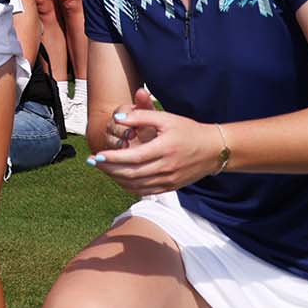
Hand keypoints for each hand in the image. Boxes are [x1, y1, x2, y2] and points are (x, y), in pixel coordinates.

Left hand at [90, 94, 224, 196]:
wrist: (214, 149)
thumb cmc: (188, 130)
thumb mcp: (166, 118)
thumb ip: (141, 116)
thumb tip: (118, 117)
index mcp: (164, 149)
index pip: (133, 158)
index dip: (112, 158)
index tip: (96, 155)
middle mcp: (166, 168)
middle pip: (131, 173)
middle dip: (108, 169)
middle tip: (92, 162)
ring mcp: (169, 180)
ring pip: (136, 185)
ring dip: (116, 178)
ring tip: (102, 168)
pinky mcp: (171, 187)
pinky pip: (145, 191)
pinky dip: (129, 187)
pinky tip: (118, 178)